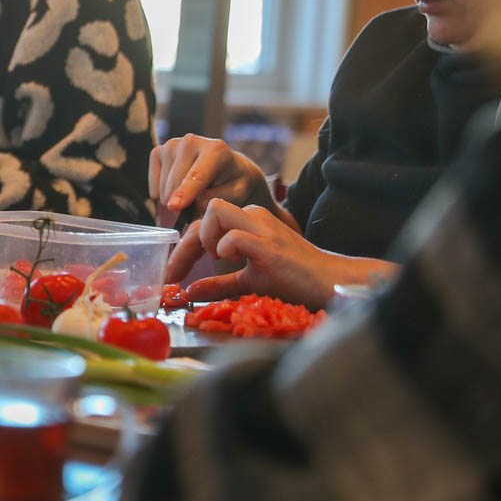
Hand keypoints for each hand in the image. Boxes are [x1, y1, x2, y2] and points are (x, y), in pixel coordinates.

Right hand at [149, 135, 276, 221]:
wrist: (227, 167)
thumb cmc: (233, 183)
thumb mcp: (236, 194)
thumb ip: (215, 198)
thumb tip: (193, 202)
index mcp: (216, 150)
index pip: (197, 175)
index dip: (185, 192)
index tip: (173, 207)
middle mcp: (192, 141)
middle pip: (176, 180)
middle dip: (179, 201)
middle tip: (189, 212)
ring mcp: (173, 144)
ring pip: (164, 182)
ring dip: (171, 197)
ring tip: (187, 198)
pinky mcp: (160, 151)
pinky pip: (153, 178)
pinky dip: (160, 190)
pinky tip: (173, 192)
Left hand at [167, 198, 389, 308]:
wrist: (329, 281)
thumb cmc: (292, 279)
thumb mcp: (248, 281)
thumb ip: (219, 284)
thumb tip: (188, 293)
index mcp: (248, 221)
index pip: (206, 222)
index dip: (183, 249)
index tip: (172, 274)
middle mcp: (253, 217)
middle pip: (207, 207)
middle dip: (190, 240)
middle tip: (193, 267)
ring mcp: (262, 228)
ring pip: (216, 210)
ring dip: (209, 237)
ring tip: (223, 260)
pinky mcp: (269, 245)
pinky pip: (234, 235)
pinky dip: (225, 250)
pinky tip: (236, 262)